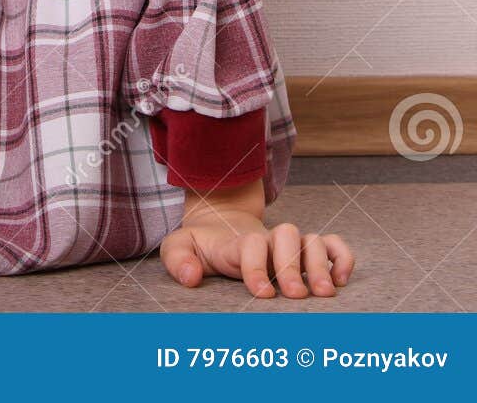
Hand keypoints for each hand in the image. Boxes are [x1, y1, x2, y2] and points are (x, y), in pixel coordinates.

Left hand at [160, 193, 354, 298]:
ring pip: (312, 240)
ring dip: (320, 264)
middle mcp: (267, 239)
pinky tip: (342, 280)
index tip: (262, 293)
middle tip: (296, 294)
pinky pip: (334, 244)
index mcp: (237, 241)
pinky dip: (343, 257)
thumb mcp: (179, 246)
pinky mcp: (306, 249)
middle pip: (287, 236)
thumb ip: (178, 259)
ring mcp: (289, 243)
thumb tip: (191, 277)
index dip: (257, 267)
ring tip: (323, 293)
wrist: (220, 226)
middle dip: (292, 266)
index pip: (250, 245)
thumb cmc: (203, 245)